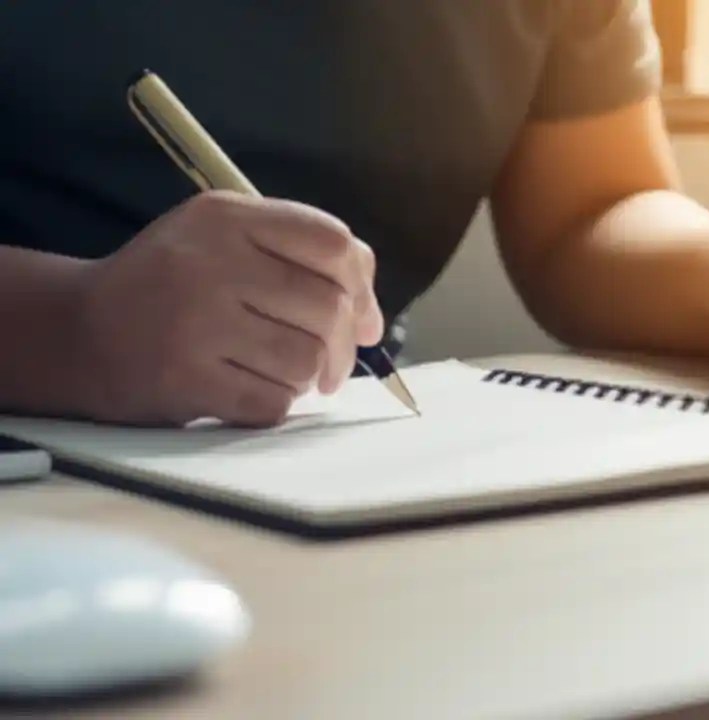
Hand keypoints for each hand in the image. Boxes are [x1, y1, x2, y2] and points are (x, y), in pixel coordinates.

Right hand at [77, 190, 382, 426]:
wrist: (79, 333)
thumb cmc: (174, 287)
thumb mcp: (225, 240)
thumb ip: (302, 256)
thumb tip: (372, 319)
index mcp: (225, 217)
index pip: (333, 242)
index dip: (363, 285)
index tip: (363, 318)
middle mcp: (209, 262)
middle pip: (328, 307)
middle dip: (343, 346)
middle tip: (332, 366)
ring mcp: (194, 322)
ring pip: (306, 360)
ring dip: (306, 376)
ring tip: (278, 370)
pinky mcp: (184, 379)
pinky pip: (272, 402)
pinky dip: (273, 404)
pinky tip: (247, 389)